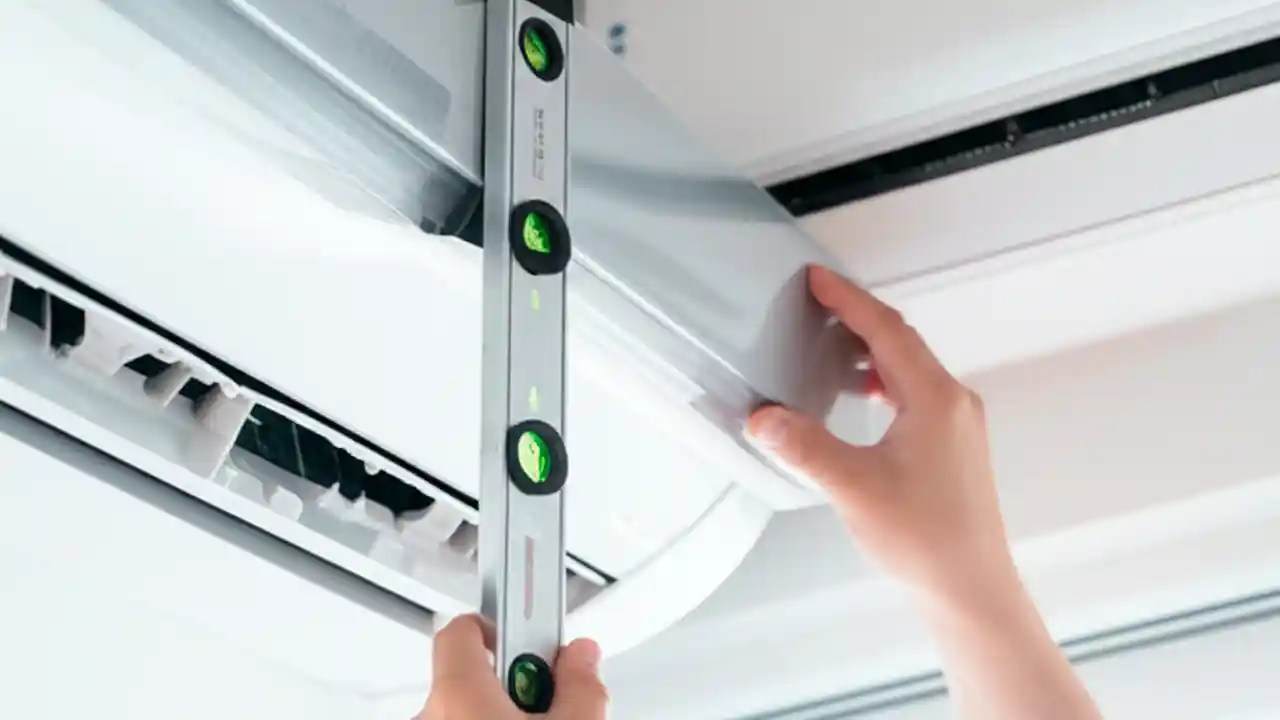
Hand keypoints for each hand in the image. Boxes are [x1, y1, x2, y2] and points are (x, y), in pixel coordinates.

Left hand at [418, 616, 607, 719]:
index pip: (464, 627)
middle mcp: (429, 713)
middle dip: (510, 680)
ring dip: (495, 709)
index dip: (506, 622)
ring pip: (463, 705)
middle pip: (471, 672)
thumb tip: (581, 656)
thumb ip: (579, 684)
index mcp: (458, 693)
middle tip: (549, 703)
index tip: (535, 624)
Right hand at [748, 266, 1014, 605]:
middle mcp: (954, 403)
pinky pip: (916, 394)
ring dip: (870, 350)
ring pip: (910, 368)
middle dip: (857, 317)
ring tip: (831, 344)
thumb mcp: (853, 487)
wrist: (970, 590)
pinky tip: (860, 396)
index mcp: (935, 399)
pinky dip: (883, 381)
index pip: (887, 329)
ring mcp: (957, 426)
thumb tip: (763, 417)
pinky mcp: (953, 447)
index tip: (817, 279)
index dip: (848, 300)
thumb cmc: (926, 540)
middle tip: (818, 302)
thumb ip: (804, 446)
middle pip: (902, 342)